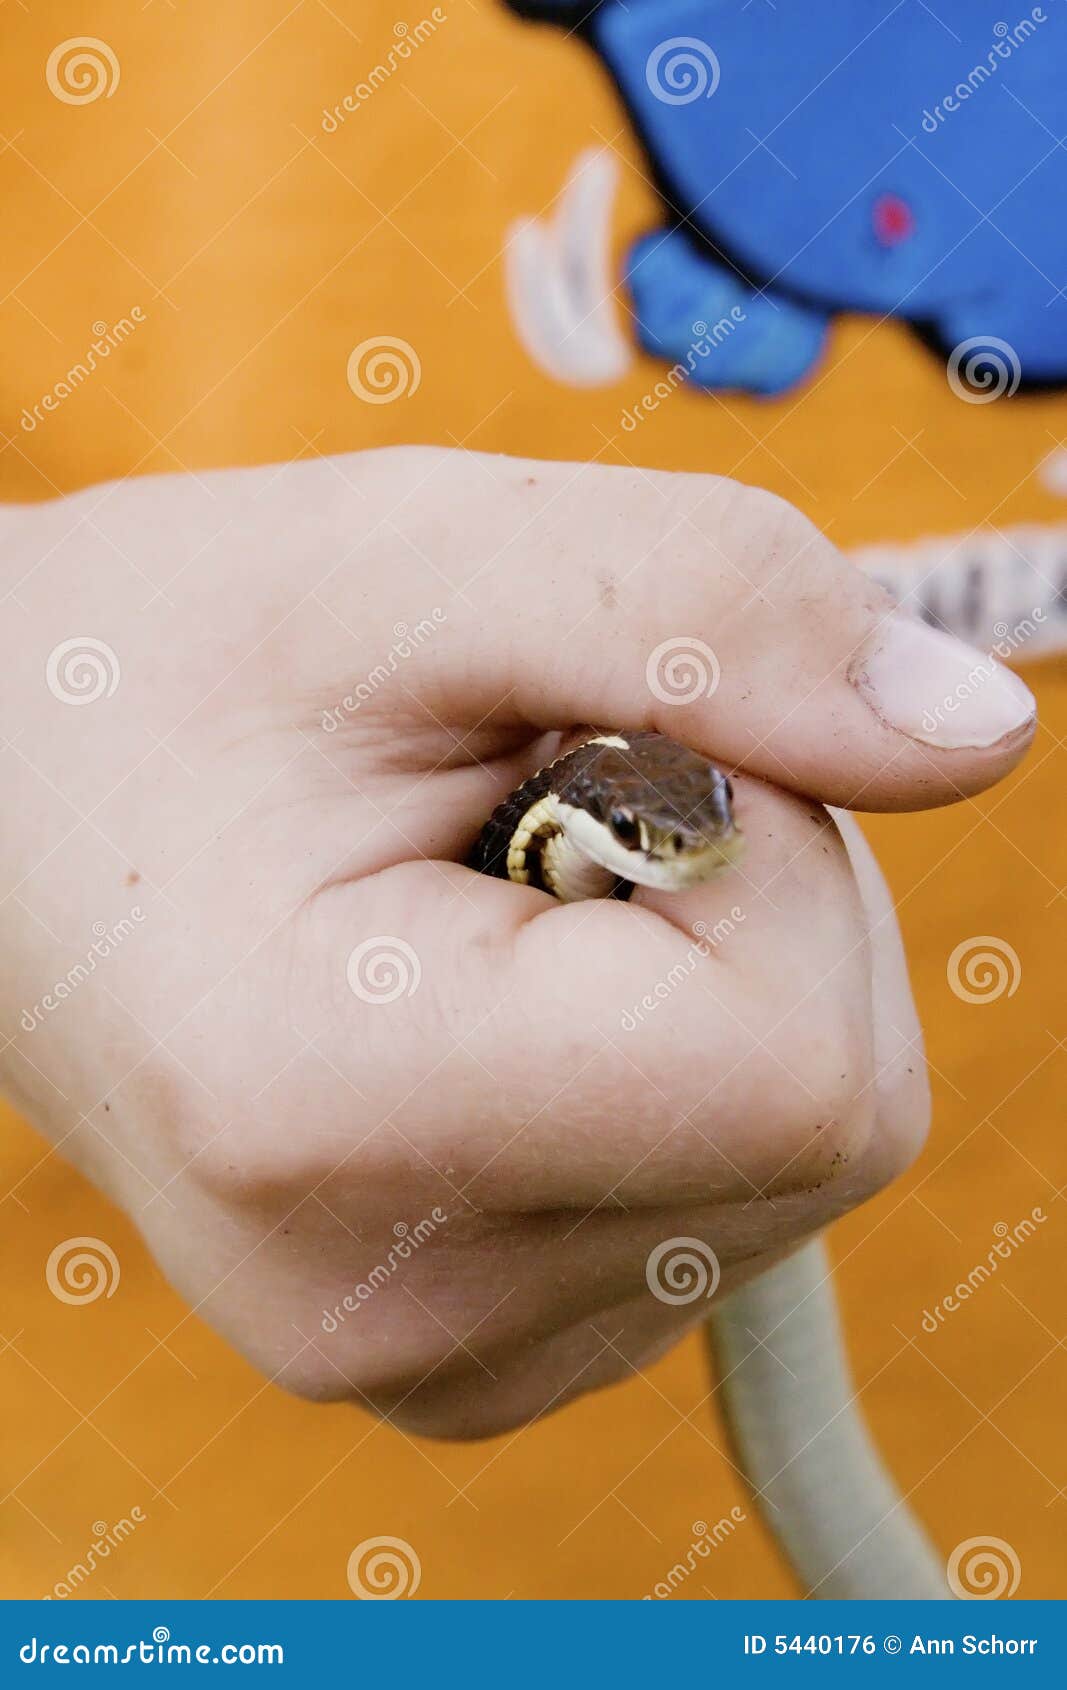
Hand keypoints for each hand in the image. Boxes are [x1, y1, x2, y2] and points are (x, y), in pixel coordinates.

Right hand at [0, 448, 1033, 1436]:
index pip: (804, 1067)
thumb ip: (713, 609)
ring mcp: (434, 1360)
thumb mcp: (414, 557)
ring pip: (798, 1153)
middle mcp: (388, 1306)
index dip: (775, 853)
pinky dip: (674, 1053)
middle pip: (831, 1116)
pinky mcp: (478, 1352)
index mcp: (333, 1115)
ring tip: (494, 887)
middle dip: (753, 898)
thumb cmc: (166, 673)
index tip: (597, 748)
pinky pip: (724, 1198)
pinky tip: (504, 985)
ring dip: (712, 967)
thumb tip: (979, 735)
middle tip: (539, 798)